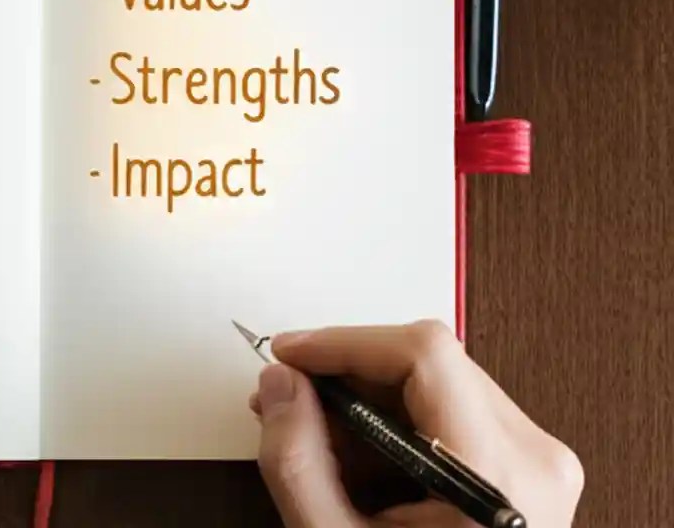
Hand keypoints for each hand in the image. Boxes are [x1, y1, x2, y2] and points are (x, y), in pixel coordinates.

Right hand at [249, 320, 583, 527]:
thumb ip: (298, 462)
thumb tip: (279, 387)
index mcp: (499, 473)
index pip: (421, 354)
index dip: (343, 342)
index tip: (290, 355)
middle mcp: (534, 455)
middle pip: (427, 360)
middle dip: (345, 371)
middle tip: (287, 397)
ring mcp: (537, 460)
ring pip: (435, 380)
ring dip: (366, 398)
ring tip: (316, 441)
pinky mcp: (527, 466)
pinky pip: (451, 410)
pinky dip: (394, 422)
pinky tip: (356, 459)